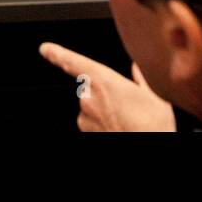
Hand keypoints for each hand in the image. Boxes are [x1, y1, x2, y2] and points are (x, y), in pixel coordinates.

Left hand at [40, 42, 175, 131]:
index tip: (45, 48)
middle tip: (124, 104)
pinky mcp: (86, 132)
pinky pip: (91, 122)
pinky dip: (102, 123)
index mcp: (103, 81)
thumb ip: (141, 78)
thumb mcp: (155, 97)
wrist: (149, 152)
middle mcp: (89, 98)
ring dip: (103, 109)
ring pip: (91, 106)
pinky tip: (120, 127)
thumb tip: (136, 67)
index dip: (57, 54)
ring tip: (126, 119)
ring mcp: (85, 118)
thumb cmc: (154, 128)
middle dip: (103, 92)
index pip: (74, 62)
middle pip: (89, 87)